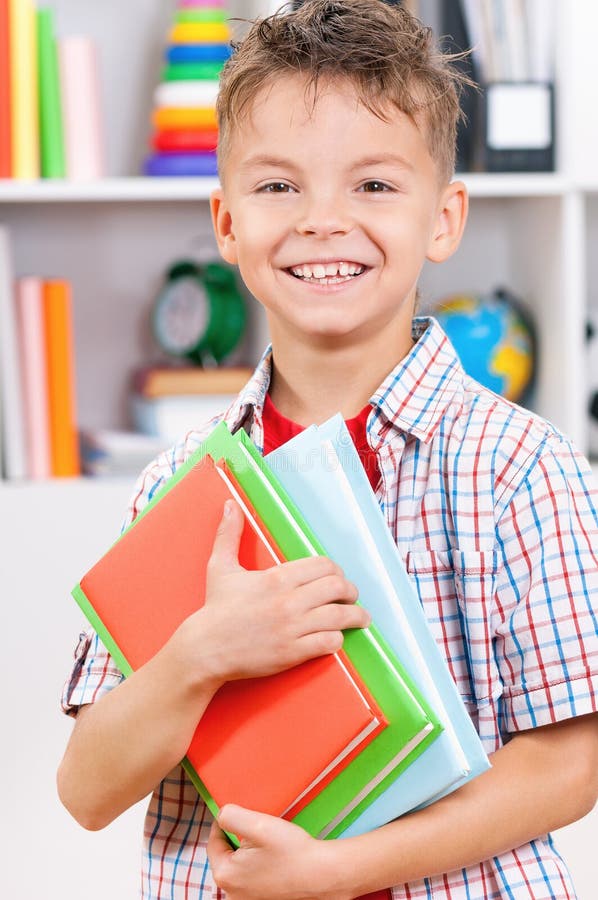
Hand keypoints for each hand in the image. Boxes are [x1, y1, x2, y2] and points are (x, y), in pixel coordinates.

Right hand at [176, 500, 369, 686]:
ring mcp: (292, 627)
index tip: (338, 578)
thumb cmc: (215, 609)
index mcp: (277, 578)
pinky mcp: (292, 652)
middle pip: (337, 587)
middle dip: (350, 591)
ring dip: (355, 616)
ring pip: (339, 616)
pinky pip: (328, 642)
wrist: (205, 649)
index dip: (336, 571)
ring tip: (361, 619)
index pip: (323, 566)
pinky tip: (336, 637)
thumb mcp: (220, 567)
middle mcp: (288, 601)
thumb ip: (229, 535)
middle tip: (351, 597)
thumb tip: (231, 506)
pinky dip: (338, 639)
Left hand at [207, 804, 350, 899]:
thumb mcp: (259, 824)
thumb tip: (221, 814)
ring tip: (268, 842)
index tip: (237, 812)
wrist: (323, 875)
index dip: (224, 822)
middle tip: (257, 827)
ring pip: (239, 865)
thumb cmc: (293, 852)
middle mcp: (232, 893)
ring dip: (249, 851)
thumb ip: (231, 815)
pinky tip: (274, 857)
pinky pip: (251, 877)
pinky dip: (258, 865)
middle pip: (226, 854)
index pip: (213, 841)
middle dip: (238, 838)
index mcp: (225, 875)